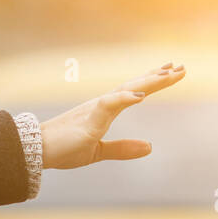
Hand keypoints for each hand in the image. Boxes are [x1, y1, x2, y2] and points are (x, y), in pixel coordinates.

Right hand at [41, 63, 184, 169]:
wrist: (36, 151)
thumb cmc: (62, 149)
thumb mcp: (98, 151)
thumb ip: (122, 149)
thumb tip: (150, 147)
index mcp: (104, 111)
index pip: (132, 91)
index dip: (152, 81)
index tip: (170, 71)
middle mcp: (102, 104)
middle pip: (135, 85)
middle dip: (158, 77)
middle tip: (181, 67)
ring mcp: (95, 109)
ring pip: (126, 90)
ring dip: (148, 82)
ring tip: (169, 74)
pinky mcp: (88, 119)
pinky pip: (109, 104)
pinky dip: (125, 98)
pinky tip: (141, 94)